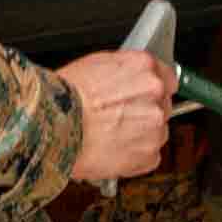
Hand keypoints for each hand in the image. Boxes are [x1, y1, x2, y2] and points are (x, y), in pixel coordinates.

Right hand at [60, 48, 175, 185]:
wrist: (53, 126)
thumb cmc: (65, 97)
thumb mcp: (95, 65)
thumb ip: (125, 71)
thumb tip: (130, 77)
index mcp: (144, 67)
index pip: (167, 77)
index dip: (152, 90)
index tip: (143, 97)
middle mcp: (155, 94)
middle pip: (162, 106)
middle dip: (144, 112)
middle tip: (117, 117)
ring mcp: (155, 127)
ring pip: (156, 132)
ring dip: (139, 135)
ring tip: (110, 135)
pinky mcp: (149, 155)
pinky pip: (148, 156)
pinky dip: (133, 157)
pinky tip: (111, 150)